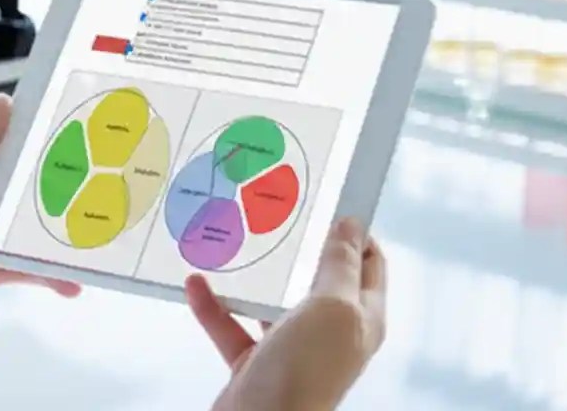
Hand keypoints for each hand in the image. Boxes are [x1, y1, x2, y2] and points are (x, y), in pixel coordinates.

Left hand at [0, 95, 80, 326]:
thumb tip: (4, 102)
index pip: (11, 148)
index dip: (42, 139)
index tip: (82, 129)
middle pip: (30, 189)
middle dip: (66, 186)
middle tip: (110, 180)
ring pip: (35, 229)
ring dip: (65, 233)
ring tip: (102, 233)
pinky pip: (30, 269)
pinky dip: (52, 275)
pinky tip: (76, 281)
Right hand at [186, 218, 386, 410]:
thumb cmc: (306, 369)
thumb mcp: (333, 307)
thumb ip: (341, 266)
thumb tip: (352, 227)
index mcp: (361, 318)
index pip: (369, 265)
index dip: (355, 231)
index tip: (329, 197)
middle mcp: (330, 333)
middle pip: (318, 280)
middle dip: (299, 247)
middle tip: (274, 211)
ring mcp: (292, 350)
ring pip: (273, 303)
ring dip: (253, 276)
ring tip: (231, 239)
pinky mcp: (254, 365)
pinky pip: (233, 328)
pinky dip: (214, 306)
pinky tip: (196, 283)